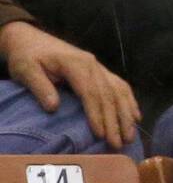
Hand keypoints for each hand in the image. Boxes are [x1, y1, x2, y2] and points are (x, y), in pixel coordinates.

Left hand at [0, 21, 139, 147]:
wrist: (30, 39)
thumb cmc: (27, 56)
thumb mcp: (25, 69)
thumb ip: (39, 86)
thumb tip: (53, 107)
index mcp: (75, 63)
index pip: (90, 92)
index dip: (97, 114)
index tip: (100, 135)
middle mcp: (92, 64)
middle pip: (108, 95)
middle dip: (115, 122)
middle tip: (118, 144)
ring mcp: (99, 67)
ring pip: (119, 92)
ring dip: (126, 116)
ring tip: (130, 137)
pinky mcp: (102, 71)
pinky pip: (121, 87)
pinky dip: (130, 103)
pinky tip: (136, 118)